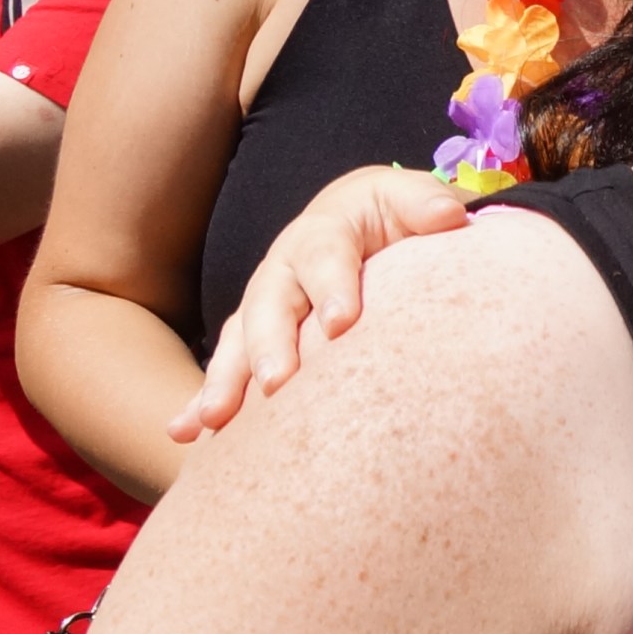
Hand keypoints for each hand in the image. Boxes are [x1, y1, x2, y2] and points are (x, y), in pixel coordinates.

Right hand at [171, 166, 469, 440]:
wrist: (353, 222)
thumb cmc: (389, 216)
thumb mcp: (406, 199)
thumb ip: (425, 205)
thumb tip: (449, 216)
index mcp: (324, 234)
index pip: (327, 257)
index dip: (332, 286)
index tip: (342, 323)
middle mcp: (283, 271)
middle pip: (271, 305)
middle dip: (271, 344)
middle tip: (279, 382)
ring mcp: (264, 307)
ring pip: (239, 343)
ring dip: (225, 380)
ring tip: (213, 419)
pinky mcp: (255, 342)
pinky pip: (227, 371)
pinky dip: (201, 400)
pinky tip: (184, 434)